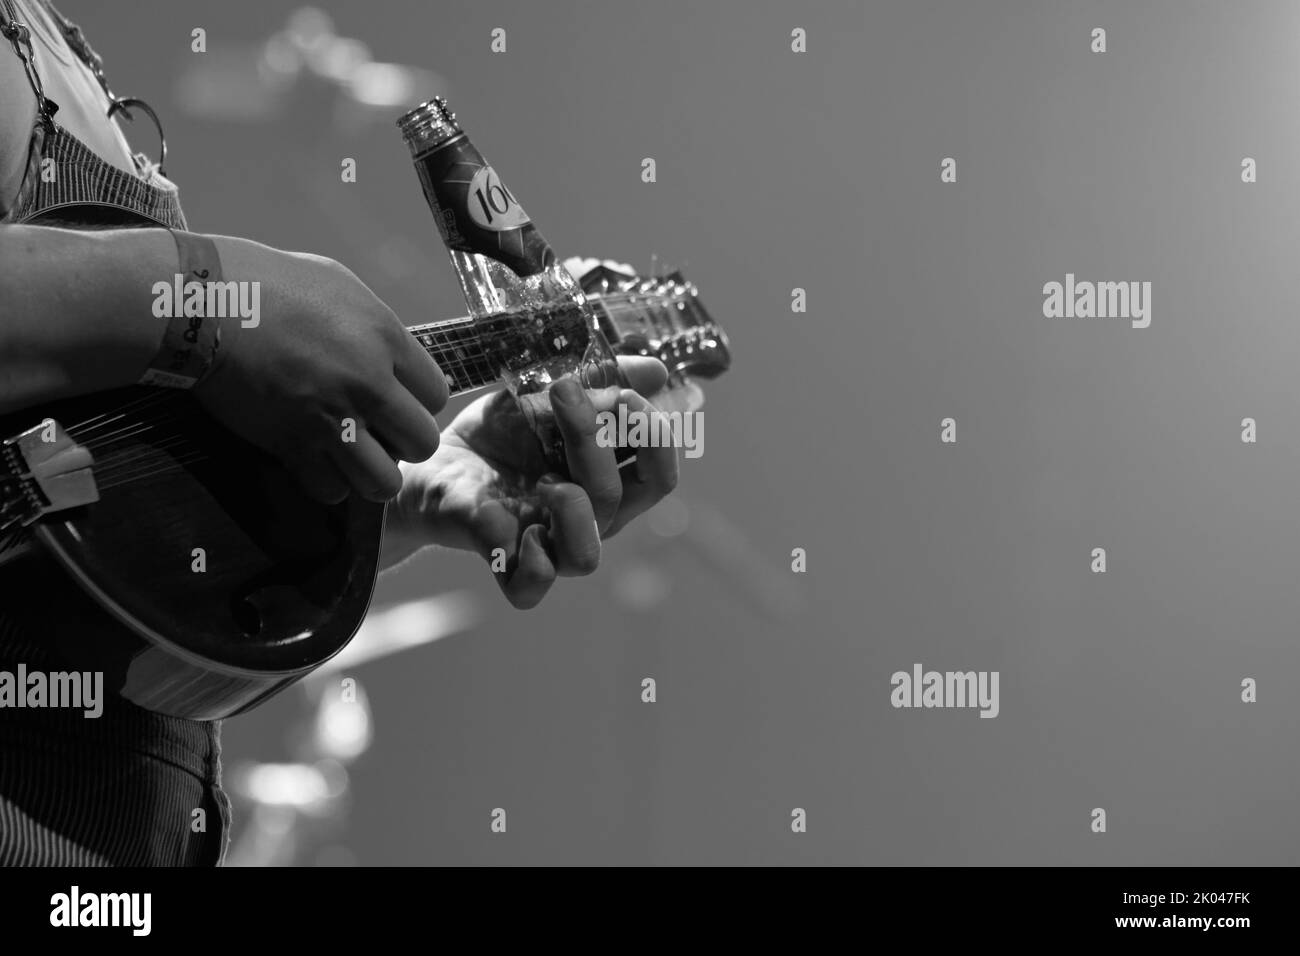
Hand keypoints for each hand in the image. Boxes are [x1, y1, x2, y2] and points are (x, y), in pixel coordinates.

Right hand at [193, 237, 446, 502]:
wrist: (203, 305)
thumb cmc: (267, 281)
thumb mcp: (339, 285)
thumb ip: (376, 328)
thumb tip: (394, 357)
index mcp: (385, 339)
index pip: (438, 395)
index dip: (419, 402)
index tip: (396, 398)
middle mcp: (368, 384)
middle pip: (423, 443)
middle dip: (405, 444)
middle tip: (379, 433)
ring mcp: (331, 419)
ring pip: (384, 483)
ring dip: (372, 475)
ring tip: (355, 458)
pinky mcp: (292, 446)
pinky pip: (331, 490)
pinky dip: (326, 482)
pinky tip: (316, 461)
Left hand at [388, 356, 688, 607]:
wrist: (432, 459)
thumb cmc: (501, 433)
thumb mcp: (548, 394)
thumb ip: (601, 382)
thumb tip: (657, 369)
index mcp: (609, 480)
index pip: (659, 474)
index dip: (655, 436)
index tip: (621, 393)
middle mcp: (590, 518)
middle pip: (628, 500)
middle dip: (602, 440)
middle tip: (566, 393)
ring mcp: (548, 544)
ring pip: (587, 555)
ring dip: (576, 511)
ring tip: (547, 480)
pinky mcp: (504, 562)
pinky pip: (530, 589)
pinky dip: (530, 564)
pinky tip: (516, 530)